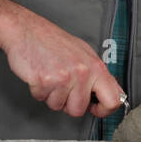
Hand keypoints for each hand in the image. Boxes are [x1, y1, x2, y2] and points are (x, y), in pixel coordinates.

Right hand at [0, 11, 124, 118]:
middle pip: (79, 110)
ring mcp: (64, 77)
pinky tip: (41, 75)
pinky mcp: (45, 81)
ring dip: (52, 96)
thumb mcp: (84, 54)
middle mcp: (82, 72)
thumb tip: (111, 94)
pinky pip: (42, 99)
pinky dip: (39, 91)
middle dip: (68, 104)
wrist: (27, 31)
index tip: (96, 109)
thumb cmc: (53, 41)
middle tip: (63, 88)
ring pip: (58, 106)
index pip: (113, 100)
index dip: (104, 110)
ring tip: (51, 77)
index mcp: (95, 66)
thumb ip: (97, 75)